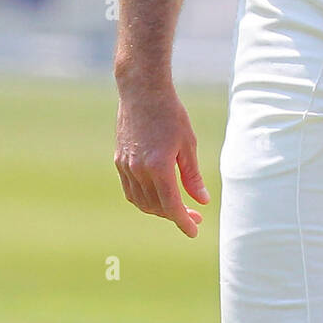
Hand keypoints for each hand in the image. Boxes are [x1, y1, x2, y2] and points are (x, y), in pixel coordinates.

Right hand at [114, 81, 208, 237]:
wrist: (142, 91)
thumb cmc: (170, 113)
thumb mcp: (188, 143)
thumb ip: (193, 176)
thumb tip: (203, 201)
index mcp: (159, 167)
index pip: (171, 206)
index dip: (183, 222)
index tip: (194, 231)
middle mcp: (139, 170)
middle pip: (156, 207)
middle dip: (175, 216)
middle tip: (195, 215)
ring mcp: (126, 166)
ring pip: (141, 202)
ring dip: (159, 209)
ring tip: (177, 207)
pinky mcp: (119, 160)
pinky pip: (130, 190)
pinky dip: (144, 199)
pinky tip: (157, 195)